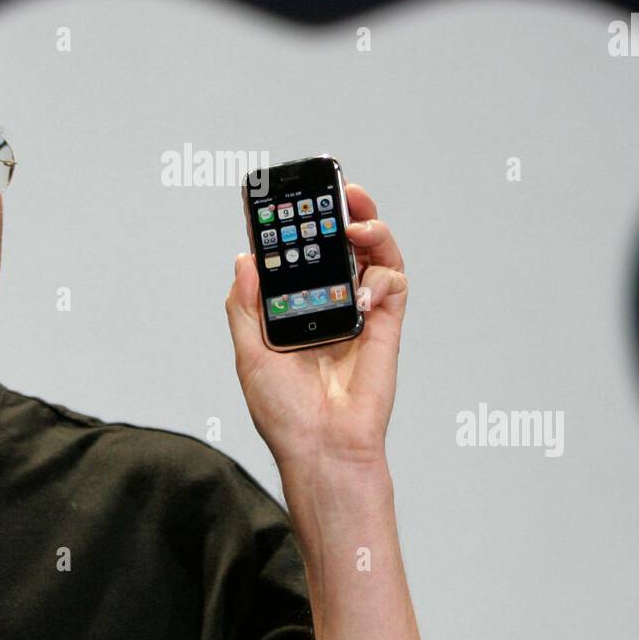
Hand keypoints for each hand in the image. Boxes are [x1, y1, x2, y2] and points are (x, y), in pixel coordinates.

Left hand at [224, 183, 408, 470]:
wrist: (321, 447)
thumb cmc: (285, 412)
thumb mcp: (249, 353)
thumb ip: (246, 305)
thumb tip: (246, 258)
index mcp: (295, 307)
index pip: (300, 254)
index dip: (299, 225)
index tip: (291, 198)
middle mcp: (329, 304)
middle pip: (341, 245)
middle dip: (342, 213)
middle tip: (339, 192)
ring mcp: (360, 313)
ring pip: (374, 255)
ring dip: (371, 229)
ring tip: (357, 220)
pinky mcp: (385, 326)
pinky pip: (392, 285)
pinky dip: (382, 276)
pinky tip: (365, 288)